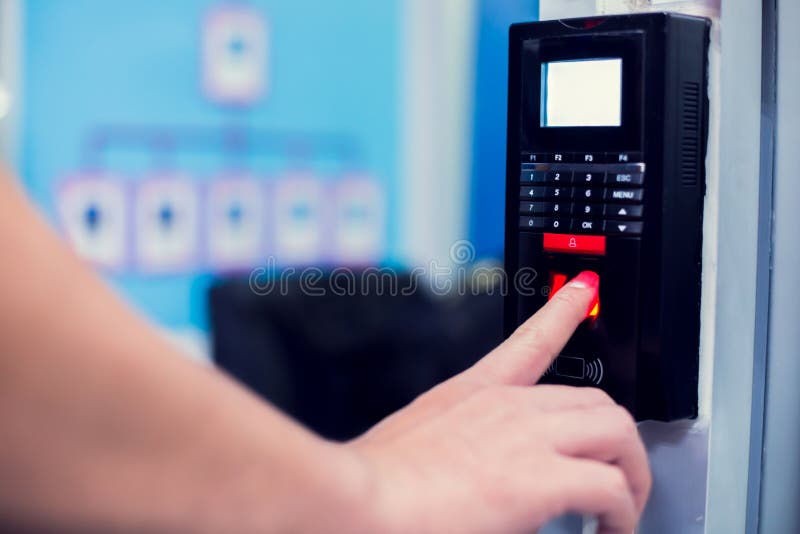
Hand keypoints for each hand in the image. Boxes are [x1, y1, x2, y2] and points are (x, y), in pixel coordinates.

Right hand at [341, 271, 650, 533]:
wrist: (359, 500)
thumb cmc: (376, 482)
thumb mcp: (417, 448)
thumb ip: (454, 448)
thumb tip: (468, 476)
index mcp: (473, 394)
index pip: (530, 339)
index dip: (564, 309)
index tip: (584, 288)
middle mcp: (508, 406)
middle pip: (595, 400)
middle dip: (616, 438)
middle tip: (616, 472)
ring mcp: (527, 437)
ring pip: (617, 432)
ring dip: (630, 473)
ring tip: (623, 506)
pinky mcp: (541, 478)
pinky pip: (612, 487)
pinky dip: (624, 512)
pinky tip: (614, 530)